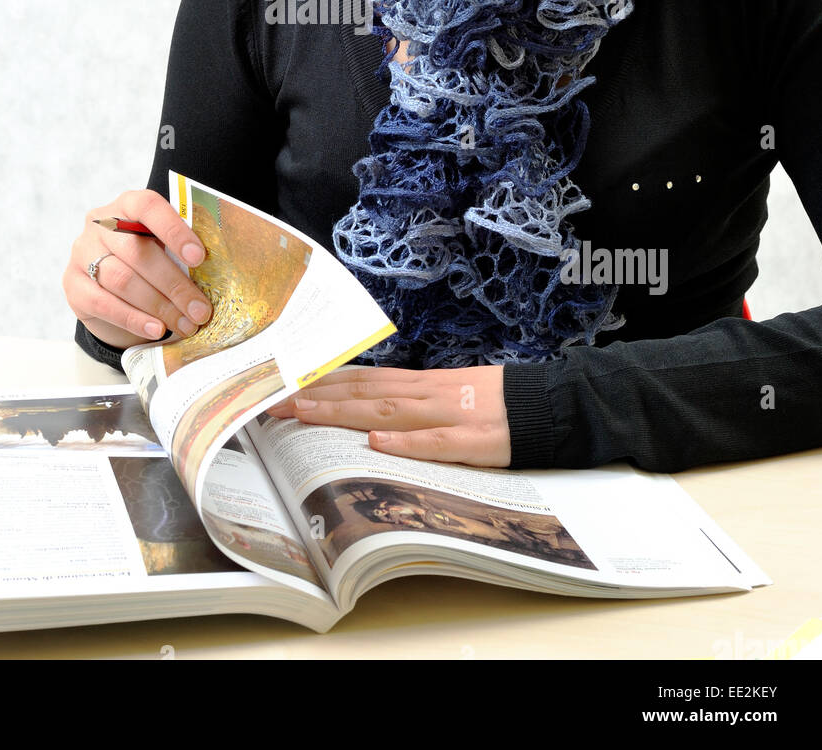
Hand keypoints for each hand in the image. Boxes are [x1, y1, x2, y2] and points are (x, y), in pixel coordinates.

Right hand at [63, 189, 211, 347]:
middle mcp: (100, 224)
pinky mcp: (73, 285)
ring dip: (159, 306)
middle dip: (174, 284)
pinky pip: (103, 303)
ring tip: (185, 323)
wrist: (110, 285)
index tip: (199, 258)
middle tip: (200, 310)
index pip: (148, 207)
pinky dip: (134, 319)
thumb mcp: (163, 246)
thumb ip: (181, 250)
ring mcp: (82, 253)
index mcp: (127, 204)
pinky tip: (156, 329)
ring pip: (122, 279)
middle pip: (138, 252)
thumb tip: (218, 270)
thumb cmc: (147, 259)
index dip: (174, 230)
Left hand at [264, 365, 510, 466]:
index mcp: (422, 383)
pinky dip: (405, 442)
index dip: (323, 382)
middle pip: (365, 392)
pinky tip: (376, 443)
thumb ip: (410, 398)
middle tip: (275, 402)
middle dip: (318, 397)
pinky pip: (436, 442)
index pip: (363, 378)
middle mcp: (428, 393)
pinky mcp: (473, 439)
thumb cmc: (494, 402)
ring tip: (306, 414)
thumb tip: (367, 405)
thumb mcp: (447, 392)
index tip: (286, 385)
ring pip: (388, 410)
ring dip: (344, 412)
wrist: (547, 404)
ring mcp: (449, 414)